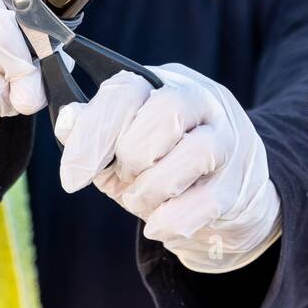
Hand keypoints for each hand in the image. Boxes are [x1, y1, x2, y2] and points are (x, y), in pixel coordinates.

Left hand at [54, 62, 281, 273]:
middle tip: (125, 177)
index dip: (93, 133)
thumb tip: (67, 120)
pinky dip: (172, 220)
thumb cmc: (162, 163)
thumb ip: (93, 133)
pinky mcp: (239, 182)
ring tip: (142, 200)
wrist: (225, 195)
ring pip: (193, 153)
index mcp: (162, 83)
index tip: (72, 178)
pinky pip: (207, 201)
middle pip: (164, 113)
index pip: (125, 90)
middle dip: (131, 158)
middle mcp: (201, 100)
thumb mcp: (120, 145)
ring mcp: (227, 139)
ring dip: (152, 190)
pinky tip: (159, 224)